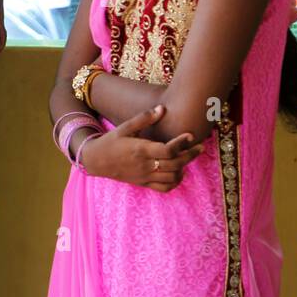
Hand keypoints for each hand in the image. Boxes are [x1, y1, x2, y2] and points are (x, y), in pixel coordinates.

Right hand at [76, 104, 203, 191]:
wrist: (96, 161)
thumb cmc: (111, 142)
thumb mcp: (124, 127)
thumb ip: (144, 119)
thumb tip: (162, 108)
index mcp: (141, 150)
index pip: (168, 150)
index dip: (182, 143)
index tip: (190, 135)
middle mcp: (145, 165)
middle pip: (175, 164)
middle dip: (190, 155)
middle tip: (200, 146)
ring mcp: (145, 176)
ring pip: (172, 177)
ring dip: (184, 167)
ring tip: (189, 156)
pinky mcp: (144, 183)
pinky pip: (164, 187)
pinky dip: (175, 181)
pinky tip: (179, 171)